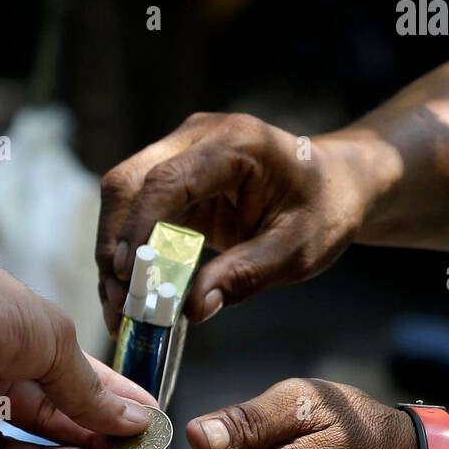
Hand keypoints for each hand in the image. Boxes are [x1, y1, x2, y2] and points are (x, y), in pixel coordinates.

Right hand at [96, 113, 369, 331]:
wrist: (334, 184)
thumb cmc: (323, 211)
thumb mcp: (296, 250)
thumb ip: (244, 275)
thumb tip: (190, 308)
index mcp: (234, 143)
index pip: (166, 180)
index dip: (138, 228)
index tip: (127, 276)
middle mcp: (197, 137)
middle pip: (128, 182)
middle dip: (114, 245)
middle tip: (118, 303)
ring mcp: (179, 153)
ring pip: (123, 199)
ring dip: (115, 255)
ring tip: (121, 310)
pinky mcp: (173, 179)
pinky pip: (136, 214)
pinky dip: (130, 256)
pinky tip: (132, 296)